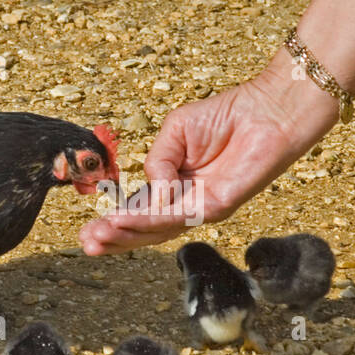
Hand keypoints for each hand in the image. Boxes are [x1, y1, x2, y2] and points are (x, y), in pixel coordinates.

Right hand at [78, 0, 354, 254]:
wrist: (267, 108)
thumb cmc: (227, 115)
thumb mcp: (175, 131)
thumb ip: (157, 162)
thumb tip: (150, 190)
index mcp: (175, 185)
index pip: (140, 211)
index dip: (114, 222)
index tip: (87, 232)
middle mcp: (188, 201)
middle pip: (146, 229)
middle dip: (116, 238)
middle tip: (87, 245)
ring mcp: (204, 206)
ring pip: (160, 229)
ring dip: (128, 233)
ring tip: (100, 236)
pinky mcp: (220, 204)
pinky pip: (180, 216)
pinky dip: (152, 219)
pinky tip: (129, 220)